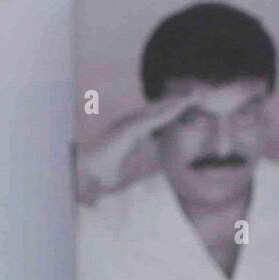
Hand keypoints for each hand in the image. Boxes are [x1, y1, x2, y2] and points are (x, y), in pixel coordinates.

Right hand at [75, 89, 207, 203]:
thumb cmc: (98, 175)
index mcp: (130, 134)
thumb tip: (141, 182)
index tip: (185, 112)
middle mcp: (130, 125)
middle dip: (175, 106)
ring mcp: (129, 125)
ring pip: (157, 112)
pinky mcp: (130, 129)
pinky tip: (180, 106)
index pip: (154, 123)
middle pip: (158, 113)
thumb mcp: (121, 176)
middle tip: (193, 98)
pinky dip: (167, 112)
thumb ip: (131, 174)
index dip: (169, 116)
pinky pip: (153, 119)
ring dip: (174, 105)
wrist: (84, 172)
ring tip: (192, 97)